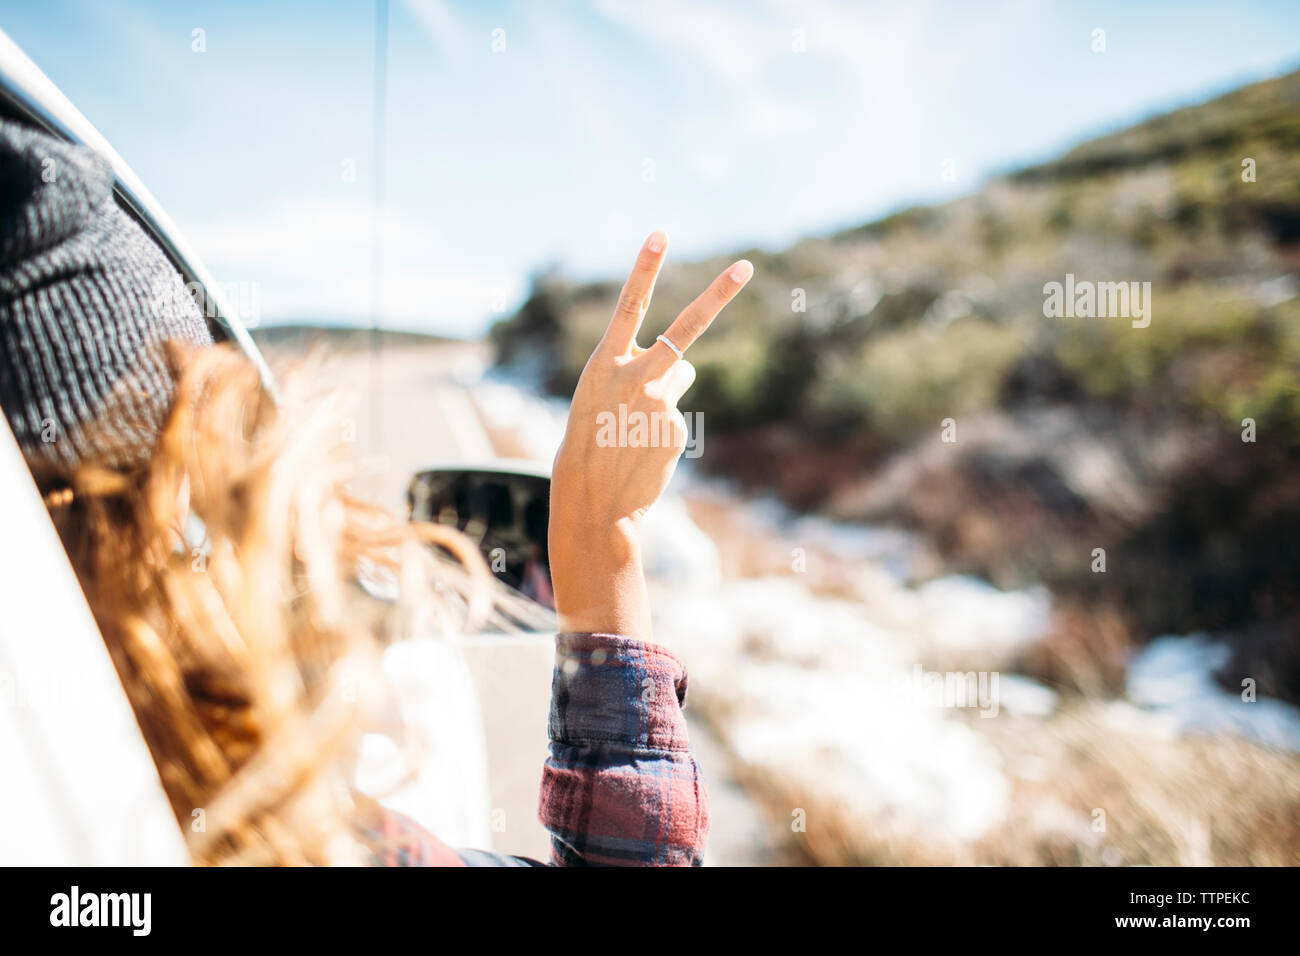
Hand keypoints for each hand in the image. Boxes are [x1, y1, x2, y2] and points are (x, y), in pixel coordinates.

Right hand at [549, 230, 752, 640]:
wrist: (590, 498)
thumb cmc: (588, 443)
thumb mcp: (599, 399)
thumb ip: (638, 373)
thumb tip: (689, 368)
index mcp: (604, 364)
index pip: (629, 307)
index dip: (644, 269)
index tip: (660, 234)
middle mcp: (637, 376)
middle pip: (687, 328)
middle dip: (718, 294)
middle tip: (746, 265)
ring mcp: (661, 401)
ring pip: (681, 376)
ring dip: (665, 391)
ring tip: (635, 426)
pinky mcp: (678, 426)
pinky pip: (678, 414)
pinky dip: (663, 429)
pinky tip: (644, 450)